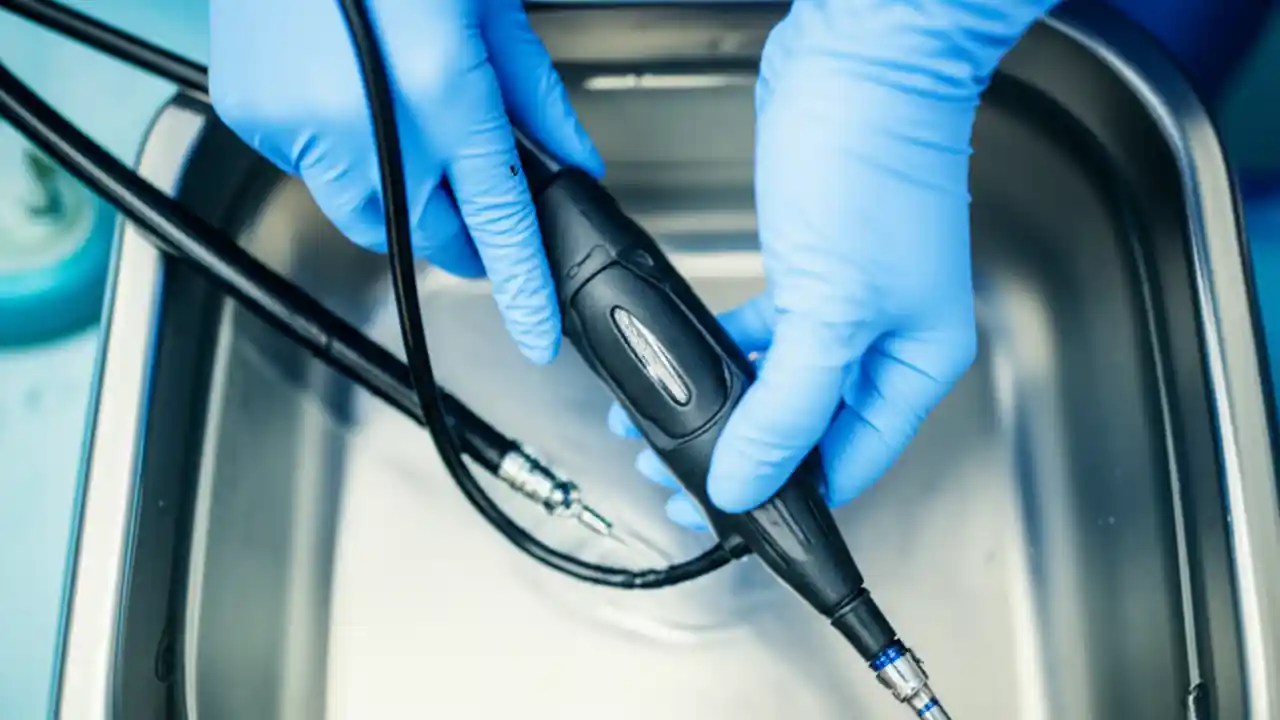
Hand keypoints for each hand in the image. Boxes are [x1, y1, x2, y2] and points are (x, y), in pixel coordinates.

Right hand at [209, 0, 602, 363]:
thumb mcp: (490, 5)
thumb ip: (533, 95)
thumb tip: (570, 161)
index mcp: (441, 89)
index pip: (497, 218)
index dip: (523, 286)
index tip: (538, 333)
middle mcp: (366, 121)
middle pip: (428, 231)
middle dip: (457, 228)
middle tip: (469, 188)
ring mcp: (299, 123)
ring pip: (366, 208)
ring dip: (398, 187)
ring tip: (398, 112)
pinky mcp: (255, 116)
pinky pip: (311, 165)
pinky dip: (341, 145)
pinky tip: (346, 87)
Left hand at [611, 0, 1057, 528]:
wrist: (861, 61)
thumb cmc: (874, 166)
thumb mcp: (829, 310)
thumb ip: (784, 407)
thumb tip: (745, 482)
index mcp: (915, 365)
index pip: (849, 464)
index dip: (787, 498)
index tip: (725, 515)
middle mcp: (885, 342)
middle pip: (811, 429)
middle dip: (743, 454)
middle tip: (673, 472)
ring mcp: (847, 303)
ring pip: (780, 381)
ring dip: (724, 403)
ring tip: (657, 423)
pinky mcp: (810, 267)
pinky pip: (765, 334)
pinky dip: (723, 352)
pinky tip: (684, 359)